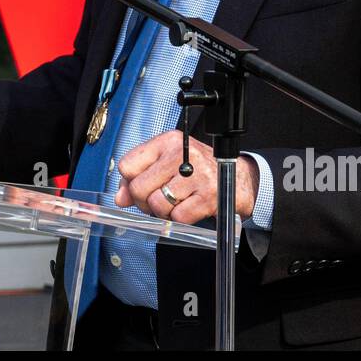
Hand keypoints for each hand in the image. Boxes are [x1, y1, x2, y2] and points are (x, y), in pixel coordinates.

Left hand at [113, 132, 257, 224]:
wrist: (239, 179)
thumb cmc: (199, 171)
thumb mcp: (168, 164)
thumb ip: (140, 177)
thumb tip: (120, 197)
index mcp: (168, 142)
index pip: (128, 165)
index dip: (130, 183)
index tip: (141, 187)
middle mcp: (182, 154)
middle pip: (139, 187)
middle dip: (144, 202)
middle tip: (159, 199)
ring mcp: (196, 175)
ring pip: (157, 204)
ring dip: (164, 212)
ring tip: (177, 203)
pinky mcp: (208, 196)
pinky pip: (178, 217)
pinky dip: (181, 219)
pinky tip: (190, 208)